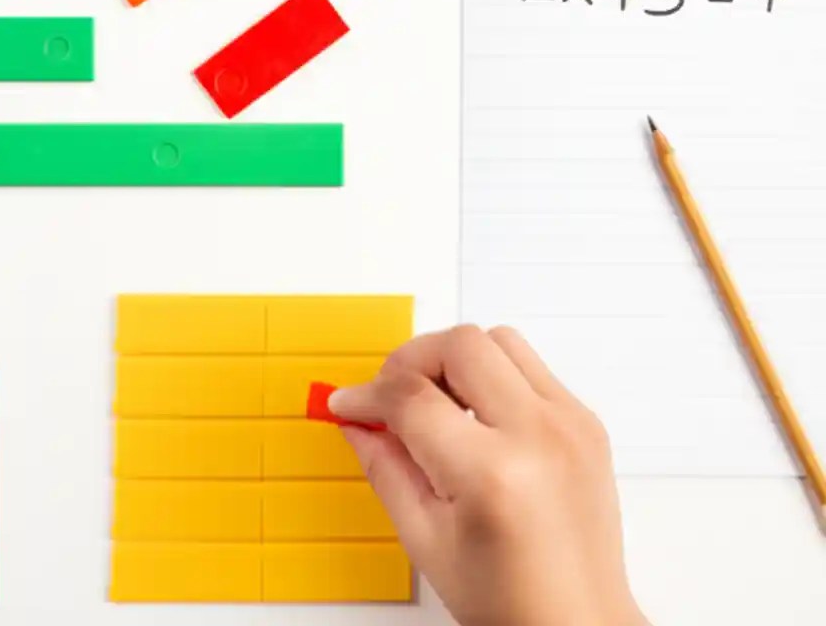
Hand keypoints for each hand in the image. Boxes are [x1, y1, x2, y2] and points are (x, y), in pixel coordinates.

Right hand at [329, 326, 646, 625]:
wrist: (578, 625)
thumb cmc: (511, 601)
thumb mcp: (424, 538)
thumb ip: (384, 466)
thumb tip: (356, 420)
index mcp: (492, 473)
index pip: (411, 397)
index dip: (367, 396)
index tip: (349, 404)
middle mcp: (540, 437)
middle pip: (460, 345)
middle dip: (410, 361)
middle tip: (389, 397)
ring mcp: (571, 425)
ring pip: (500, 339)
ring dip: (455, 360)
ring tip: (434, 405)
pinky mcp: (587, 423)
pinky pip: (530, 367)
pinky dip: (492, 377)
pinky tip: (474, 419)